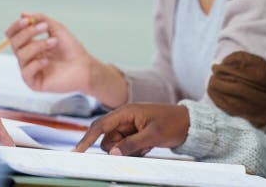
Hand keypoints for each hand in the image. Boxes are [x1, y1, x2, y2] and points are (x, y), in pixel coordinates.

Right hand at [5, 13, 91, 92]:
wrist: (84, 66)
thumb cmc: (71, 48)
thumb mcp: (56, 29)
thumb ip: (40, 20)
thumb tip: (22, 14)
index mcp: (29, 44)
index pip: (13, 35)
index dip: (16, 27)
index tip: (27, 20)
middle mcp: (27, 57)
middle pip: (14, 43)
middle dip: (28, 33)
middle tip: (44, 27)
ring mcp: (29, 70)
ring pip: (21, 55)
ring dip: (37, 45)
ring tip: (54, 42)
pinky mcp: (34, 83)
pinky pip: (26, 72)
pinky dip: (36, 64)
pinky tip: (47, 61)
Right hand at [73, 104, 189, 155]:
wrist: (189, 124)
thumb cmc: (172, 123)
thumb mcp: (153, 135)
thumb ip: (132, 144)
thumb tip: (113, 154)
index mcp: (126, 112)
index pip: (100, 126)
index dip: (87, 139)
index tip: (76, 152)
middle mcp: (124, 119)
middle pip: (107, 140)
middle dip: (118, 148)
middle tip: (139, 147)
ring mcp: (129, 127)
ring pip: (116, 146)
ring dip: (128, 151)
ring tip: (147, 146)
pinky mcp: (135, 135)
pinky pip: (126, 149)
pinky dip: (135, 152)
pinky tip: (149, 147)